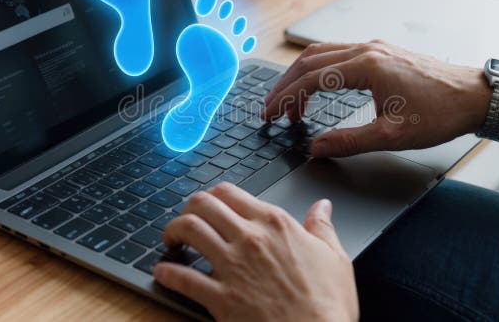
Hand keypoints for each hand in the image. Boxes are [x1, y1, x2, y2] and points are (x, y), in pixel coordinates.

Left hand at [153, 183, 357, 321]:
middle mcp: (250, 239)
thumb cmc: (328, 306)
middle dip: (188, 208)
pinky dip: (167, 272)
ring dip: (173, 231)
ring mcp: (232, 267)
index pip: (231, 192)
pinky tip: (163, 272)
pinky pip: (183, 278)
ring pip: (189, 230)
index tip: (210, 204)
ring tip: (171, 240)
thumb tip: (323, 207)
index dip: (213, 195)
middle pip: (203, 204)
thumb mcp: (335, 259)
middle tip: (186, 219)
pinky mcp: (221, 298)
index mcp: (276, 224)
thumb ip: (323, 228)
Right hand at [262, 40, 490, 156]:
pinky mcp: (382, 53)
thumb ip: (348, 141)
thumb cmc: (441, 112)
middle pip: (310, 61)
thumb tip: (316, 148)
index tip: (269, 114)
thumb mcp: (392, 135)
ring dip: (301, 77)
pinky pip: (339, 55)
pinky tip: (319, 89)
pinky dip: (320, 71)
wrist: (476, 97)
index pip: (311, 78)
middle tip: (270, 110)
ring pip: (323, 54)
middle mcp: (367, 50)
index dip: (285, 97)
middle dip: (285, 86)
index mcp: (367, 66)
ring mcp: (375, 48)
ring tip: (290, 105)